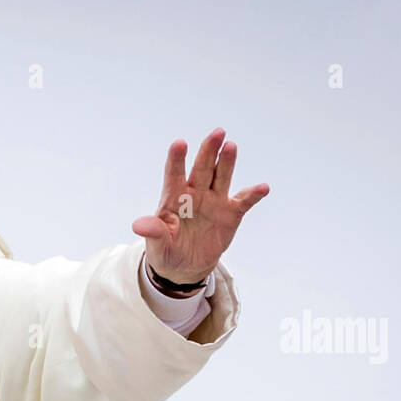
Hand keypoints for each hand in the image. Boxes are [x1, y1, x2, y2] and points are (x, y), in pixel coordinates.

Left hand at [132, 128, 268, 284]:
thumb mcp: (157, 245)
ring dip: (227, 162)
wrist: (184, 267)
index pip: (174, 175)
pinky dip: (253, 195)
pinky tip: (262, 188)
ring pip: (222, 177)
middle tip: (217, 133)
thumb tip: (138, 225)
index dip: (177, 160)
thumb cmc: (166, 251)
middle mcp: (195, 194)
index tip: (179, 144)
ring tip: (231, 147)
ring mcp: (214, 201)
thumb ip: (152, 232)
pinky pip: (243, 201)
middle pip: (203, 168)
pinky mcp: (230, 213)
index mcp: (174, 198)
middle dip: (209, 151)